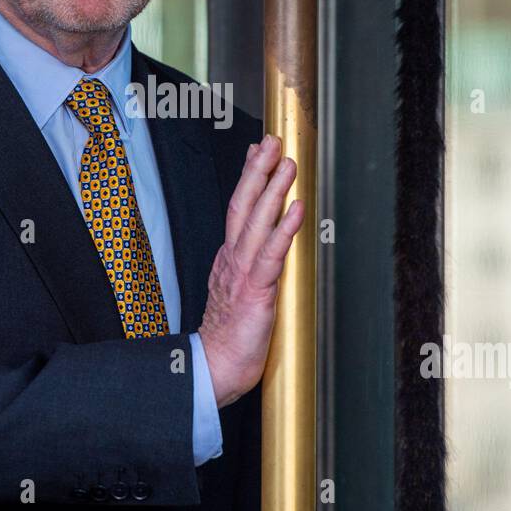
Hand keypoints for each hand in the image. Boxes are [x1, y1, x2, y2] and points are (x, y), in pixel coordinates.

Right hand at [197, 134, 304, 407]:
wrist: (214, 369)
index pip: (238, 209)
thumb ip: (247, 268)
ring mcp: (242, 273)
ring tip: (288, 164)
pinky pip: (271, 255)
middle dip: (259, 170)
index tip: (257, 150)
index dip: (248, 178)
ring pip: (257, 223)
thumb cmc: (229, 338)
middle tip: (273, 141)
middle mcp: (232, 259)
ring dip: (273, 190)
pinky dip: (284, 229)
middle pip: (243, 205)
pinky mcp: (254, 292)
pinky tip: (295, 208)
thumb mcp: (237, 292)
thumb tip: (262, 249)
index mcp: (228, 258)